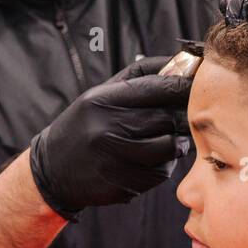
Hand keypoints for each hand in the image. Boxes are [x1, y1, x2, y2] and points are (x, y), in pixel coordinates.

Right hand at [28, 56, 191, 221]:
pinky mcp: (122, 183)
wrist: (52, 168)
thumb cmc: (85, 125)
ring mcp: (114, 158)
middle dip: (180, 118)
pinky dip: (162, 166)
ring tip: (165, 140)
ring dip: (176, 144)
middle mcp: (106, 128)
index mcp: (101, 101)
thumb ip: (141, 77)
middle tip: (179, 119)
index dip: (184, 86)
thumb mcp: (101, 94)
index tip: (195, 87)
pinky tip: (148, 161)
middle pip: (168, 118)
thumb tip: (184, 63)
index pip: (159, 87)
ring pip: (171, 146)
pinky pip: (161, 173)